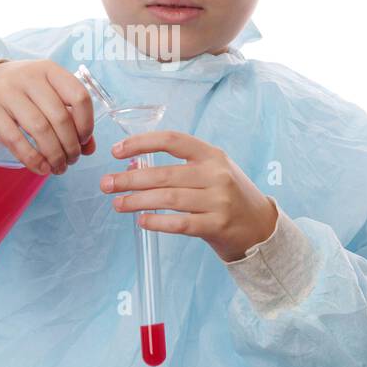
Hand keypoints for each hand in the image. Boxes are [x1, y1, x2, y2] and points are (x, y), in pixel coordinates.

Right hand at [0, 59, 95, 175]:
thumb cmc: (19, 92)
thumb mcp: (45, 95)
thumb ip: (70, 117)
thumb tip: (89, 148)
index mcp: (48, 69)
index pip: (79, 96)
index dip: (86, 123)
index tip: (84, 141)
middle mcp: (29, 77)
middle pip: (60, 117)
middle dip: (70, 146)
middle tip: (72, 160)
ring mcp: (7, 92)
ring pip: (39, 130)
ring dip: (54, 155)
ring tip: (59, 167)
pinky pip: (15, 139)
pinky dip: (32, 158)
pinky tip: (41, 168)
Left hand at [100, 130, 277, 262]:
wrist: (260, 226)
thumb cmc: (228, 196)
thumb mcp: (210, 173)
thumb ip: (177, 168)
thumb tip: (132, 167)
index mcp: (212, 155)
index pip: (172, 140)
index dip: (142, 142)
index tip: (116, 151)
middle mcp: (216, 174)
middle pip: (164, 173)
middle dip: (130, 179)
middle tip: (106, 184)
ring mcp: (219, 201)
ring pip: (168, 198)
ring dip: (137, 201)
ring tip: (117, 203)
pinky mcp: (217, 225)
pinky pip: (180, 223)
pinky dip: (157, 222)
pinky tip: (141, 221)